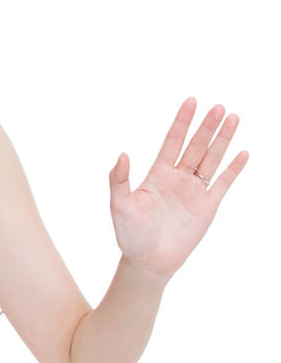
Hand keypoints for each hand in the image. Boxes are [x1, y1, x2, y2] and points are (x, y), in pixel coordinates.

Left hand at [109, 97, 248, 279]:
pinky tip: (243, 153)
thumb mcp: (119, 205)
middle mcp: (177, 178)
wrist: (148, 261)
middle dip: (207, 126)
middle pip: (195, 146)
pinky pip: (222, 183)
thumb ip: (119, 180)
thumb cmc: (130, 234)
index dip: (181, 122)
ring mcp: (194, 191)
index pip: (172, 142)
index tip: (191, 101)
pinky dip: (233, 169)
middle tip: (219, 106)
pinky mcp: (207, 207)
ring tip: (233, 118)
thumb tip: (122, 155)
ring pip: (211, 159)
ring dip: (222, 140)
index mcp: (157, 174)